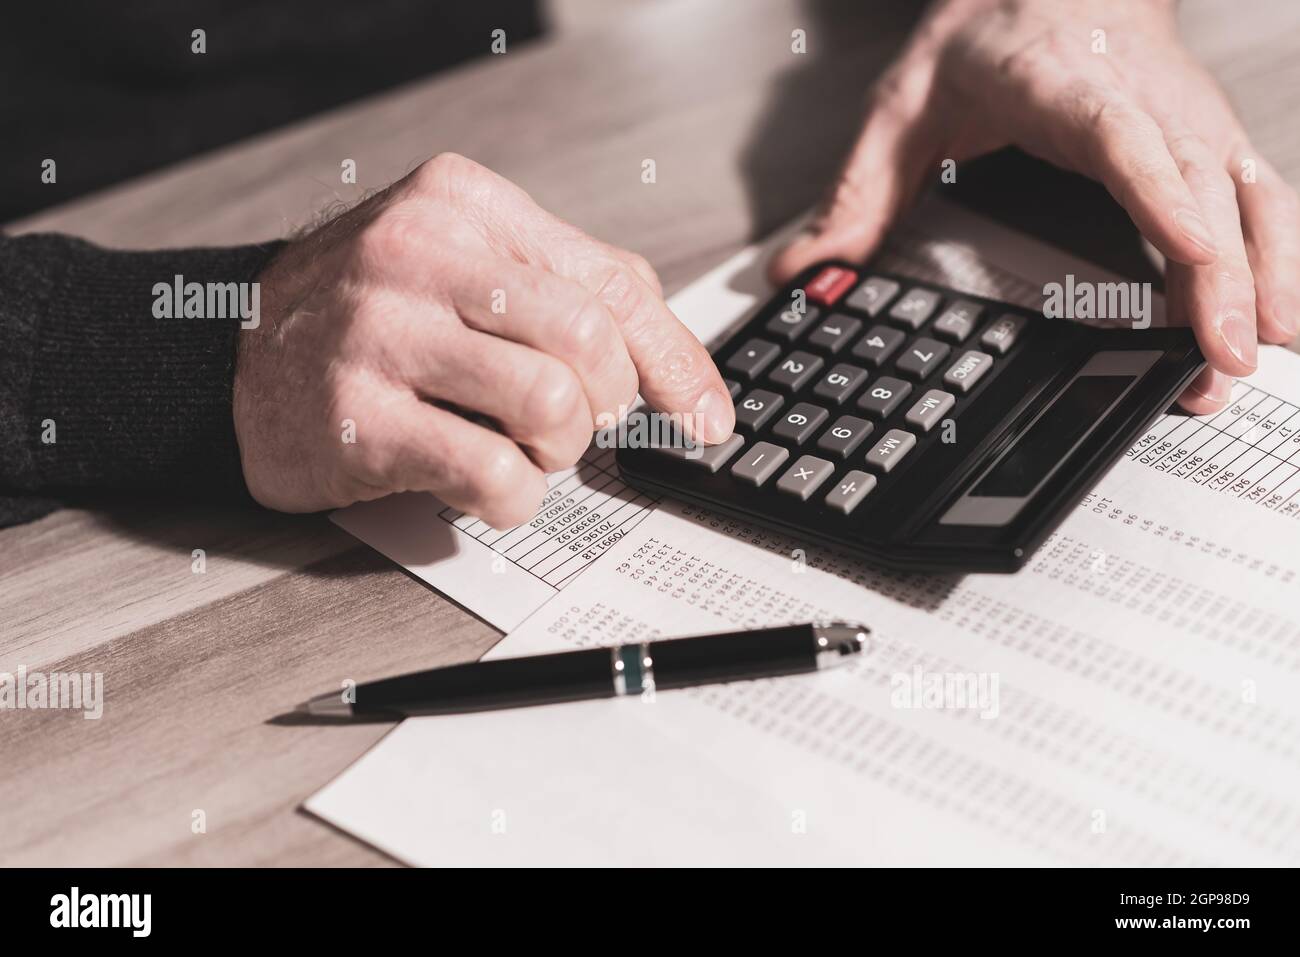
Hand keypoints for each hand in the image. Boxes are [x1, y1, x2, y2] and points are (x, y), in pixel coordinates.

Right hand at [234, 153, 732, 526]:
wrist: (229, 353)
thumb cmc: (369, 317)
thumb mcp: (466, 267)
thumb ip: (571, 291)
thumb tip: (683, 374)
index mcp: (464, 206)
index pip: (613, 282)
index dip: (676, 362)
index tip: (705, 417)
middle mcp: (420, 255)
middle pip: (590, 341)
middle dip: (604, 407)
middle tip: (572, 424)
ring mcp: (380, 334)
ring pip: (549, 403)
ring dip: (557, 450)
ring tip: (519, 448)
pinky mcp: (356, 418)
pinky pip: (490, 473)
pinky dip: (513, 498)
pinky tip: (486, 486)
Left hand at [771, 0, 1297, 411]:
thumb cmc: (988, 38)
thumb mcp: (902, 107)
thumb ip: (857, 192)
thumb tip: (804, 266)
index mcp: (1068, 86)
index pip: (1126, 141)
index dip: (1165, 197)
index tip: (1191, 255)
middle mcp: (1145, 103)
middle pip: (1202, 186)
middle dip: (1223, 277)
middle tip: (1219, 363)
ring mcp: (1189, 123)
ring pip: (1249, 197)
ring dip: (1265, 279)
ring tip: (1253, 360)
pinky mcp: (1209, 144)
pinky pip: (1258, 202)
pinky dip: (1277, 260)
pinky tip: (1279, 319)